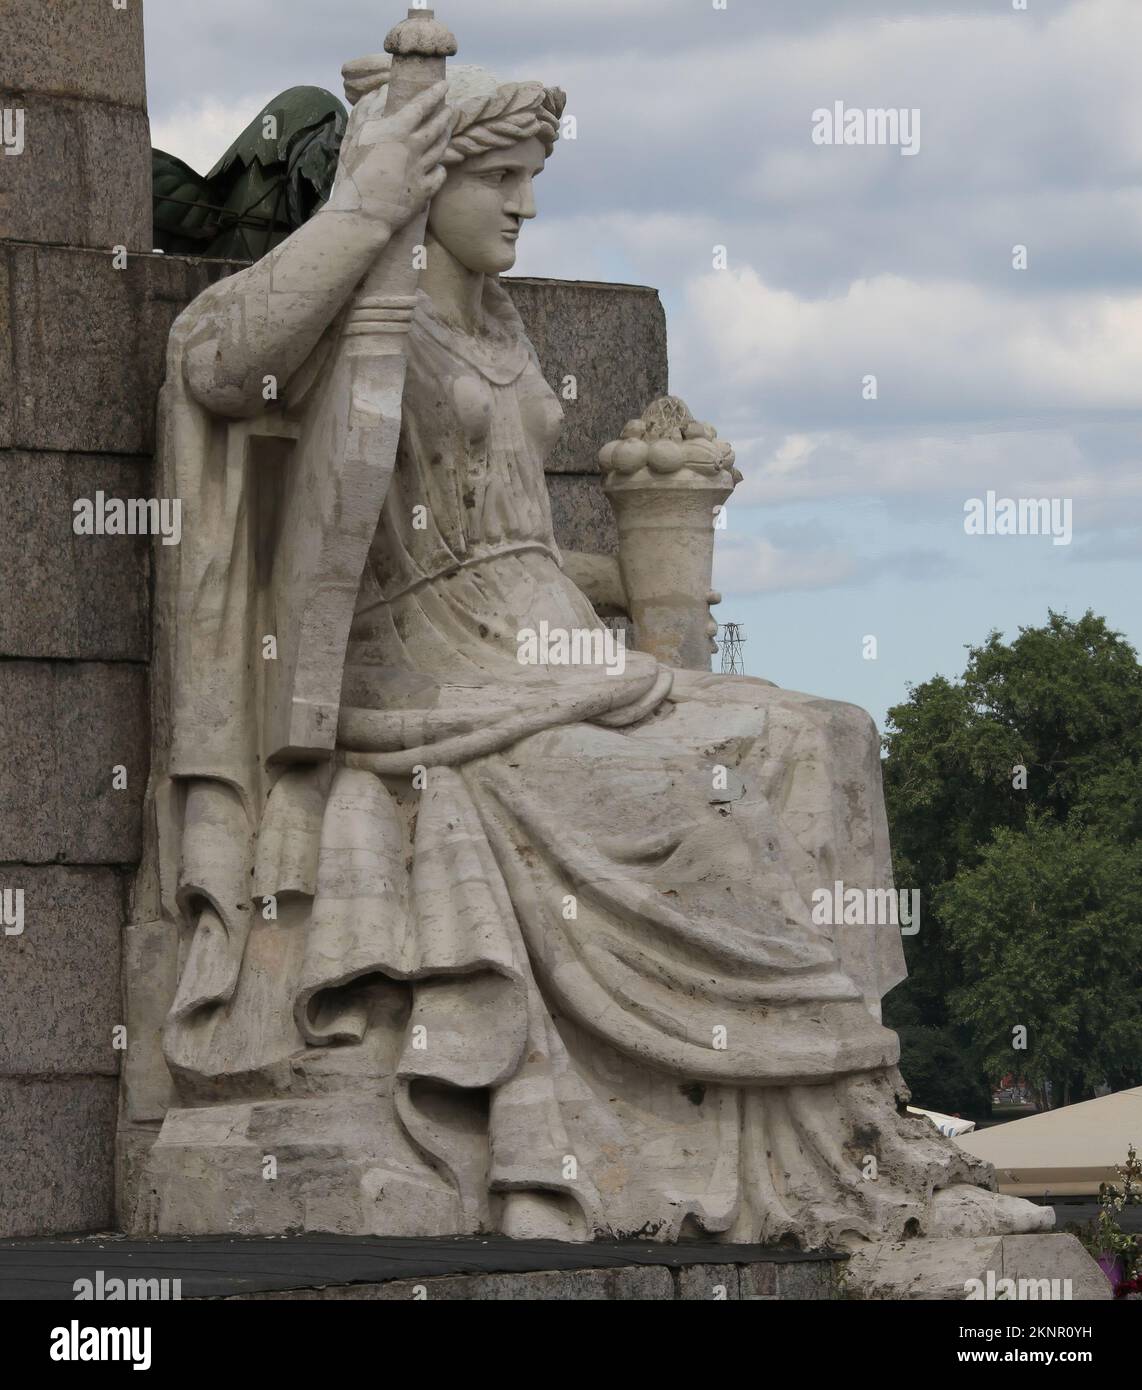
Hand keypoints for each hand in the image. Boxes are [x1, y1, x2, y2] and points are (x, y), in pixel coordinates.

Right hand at [327, 81, 452, 230]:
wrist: (362, 213)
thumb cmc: (352, 173)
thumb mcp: (354, 136)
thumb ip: (367, 110)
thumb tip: (380, 91)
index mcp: (397, 131)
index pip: (421, 105)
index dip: (434, 93)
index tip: (443, 85)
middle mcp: (414, 148)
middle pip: (437, 127)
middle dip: (446, 115)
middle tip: (452, 109)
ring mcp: (422, 170)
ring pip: (440, 149)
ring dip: (446, 137)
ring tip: (448, 129)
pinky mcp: (424, 191)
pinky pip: (439, 175)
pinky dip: (441, 168)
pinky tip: (440, 165)